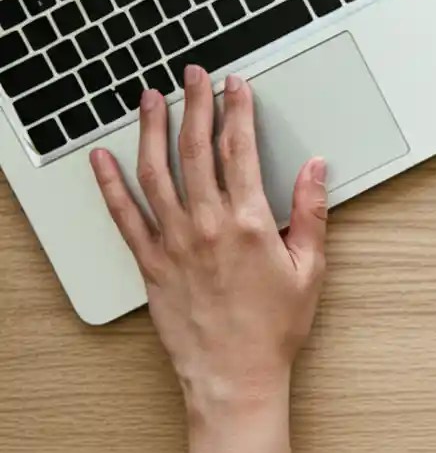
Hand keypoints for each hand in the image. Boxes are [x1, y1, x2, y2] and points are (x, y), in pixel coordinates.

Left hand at [90, 66, 328, 420]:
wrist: (235, 376)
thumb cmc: (275, 328)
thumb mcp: (311, 269)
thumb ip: (312, 213)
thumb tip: (315, 168)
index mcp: (251, 224)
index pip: (241, 151)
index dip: (237, 112)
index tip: (235, 86)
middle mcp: (208, 226)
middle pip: (197, 151)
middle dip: (195, 106)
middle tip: (192, 76)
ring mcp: (174, 243)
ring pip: (156, 173)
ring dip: (151, 130)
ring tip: (149, 99)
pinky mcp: (151, 264)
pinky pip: (125, 216)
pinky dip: (111, 185)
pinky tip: (102, 159)